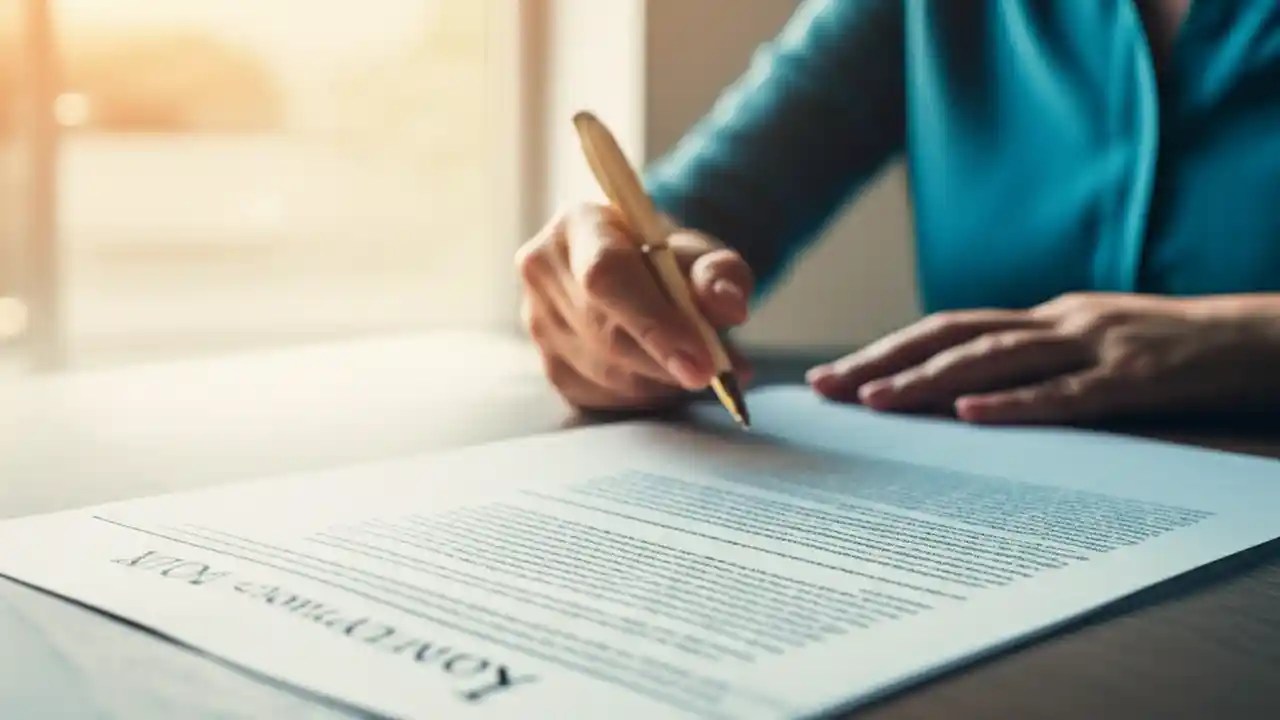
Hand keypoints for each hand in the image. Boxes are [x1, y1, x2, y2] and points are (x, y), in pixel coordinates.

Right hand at [516, 203, 753, 410]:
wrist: (637, 270)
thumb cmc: (668, 258)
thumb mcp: (703, 253)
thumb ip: (719, 273)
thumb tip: (729, 305)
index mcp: (578, 223)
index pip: (607, 277)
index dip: (655, 324)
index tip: (702, 362)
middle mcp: (543, 269)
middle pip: (604, 331)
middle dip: (664, 362)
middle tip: (716, 374)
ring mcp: (537, 320)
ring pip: (604, 371)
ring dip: (659, 381)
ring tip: (698, 368)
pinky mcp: (547, 363)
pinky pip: (599, 396)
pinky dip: (642, 395)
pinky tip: (665, 377)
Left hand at [806, 292, 1279, 423]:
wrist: (1258, 339)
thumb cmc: (1168, 351)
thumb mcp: (1089, 346)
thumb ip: (1032, 360)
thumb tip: (961, 389)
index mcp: (1043, 319)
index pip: (948, 329)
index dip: (887, 350)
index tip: (833, 376)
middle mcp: (1057, 322)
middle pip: (953, 336)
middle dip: (885, 361)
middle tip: (827, 389)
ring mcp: (1094, 345)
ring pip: (998, 358)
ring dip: (931, 379)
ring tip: (878, 403)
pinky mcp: (1133, 377)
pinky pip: (1067, 394)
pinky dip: (1015, 403)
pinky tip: (971, 416)